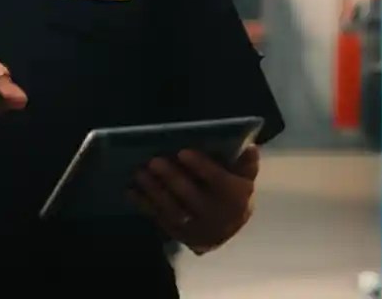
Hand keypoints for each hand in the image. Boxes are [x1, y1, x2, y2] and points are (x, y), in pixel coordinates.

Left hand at [129, 143, 259, 253]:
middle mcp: (218, 217)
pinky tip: (131, 190)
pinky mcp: (179, 235)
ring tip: (140, 173)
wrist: (229, 227)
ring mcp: (197, 229)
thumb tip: (250, 146)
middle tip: (154, 161)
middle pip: (193, 197)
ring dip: (154, 192)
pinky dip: (144, 205)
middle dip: (172, 179)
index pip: (219, 181)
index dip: (201, 167)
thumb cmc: (234, 190)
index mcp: (236, 197)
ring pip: (174, 211)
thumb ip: (246, 162)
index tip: (183, 151)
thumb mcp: (245, 175)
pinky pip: (160, 220)